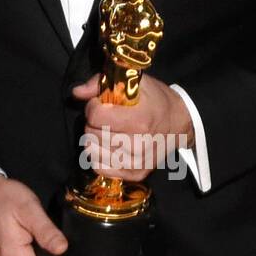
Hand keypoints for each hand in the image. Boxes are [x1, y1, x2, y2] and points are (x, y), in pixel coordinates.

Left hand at [71, 73, 192, 181]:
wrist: (179, 122)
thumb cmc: (153, 99)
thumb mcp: (132, 81)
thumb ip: (100, 83)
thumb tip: (76, 92)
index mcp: (139, 120)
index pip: (95, 116)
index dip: (93, 106)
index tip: (101, 103)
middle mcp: (139, 144)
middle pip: (91, 133)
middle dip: (93, 122)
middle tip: (107, 117)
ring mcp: (137, 162)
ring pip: (92, 151)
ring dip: (94, 139)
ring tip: (109, 130)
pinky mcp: (135, 174)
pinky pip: (99, 168)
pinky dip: (98, 156)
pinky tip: (108, 146)